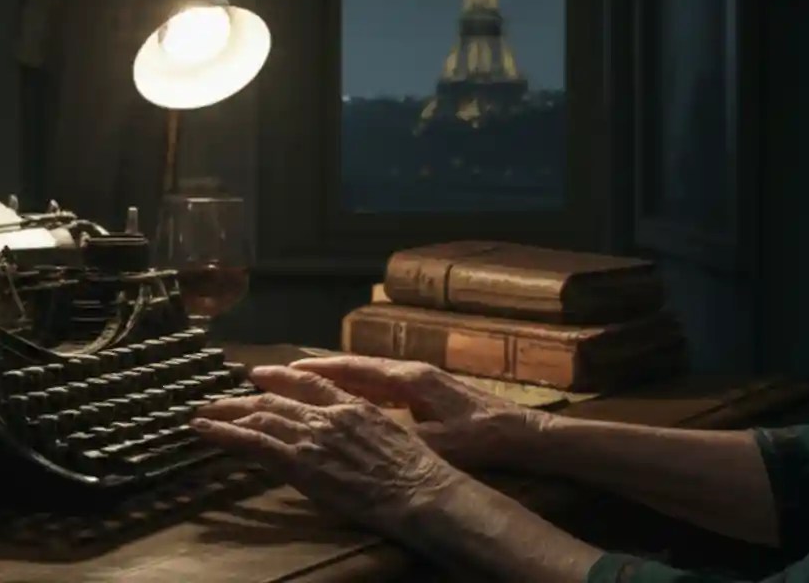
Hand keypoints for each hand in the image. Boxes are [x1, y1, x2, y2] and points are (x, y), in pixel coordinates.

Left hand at [191, 365, 462, 535]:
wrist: (417, 490)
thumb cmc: (415, 472)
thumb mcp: (391, 435)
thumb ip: (361, 426)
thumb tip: (344, 430)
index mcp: (352, 404)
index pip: (308, 383)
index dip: (280, 377)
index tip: (259, 375)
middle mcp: (327, 414)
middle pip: (276, 399)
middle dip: (244, 399)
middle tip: (219, 399)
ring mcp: (312, 436)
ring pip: (260, 416)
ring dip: (226, 414)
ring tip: (202, 415)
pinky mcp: (299, 460)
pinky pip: (254, 441)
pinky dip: (225, 433)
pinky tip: (204, 430)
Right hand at [288, 356, 547, 470]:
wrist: (522, 433)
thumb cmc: (482, 437)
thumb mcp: (440, 442)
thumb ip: (401, 433)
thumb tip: (363, 431)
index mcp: (410, 380)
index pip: (356, 370)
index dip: (320, 369)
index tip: (288, 368)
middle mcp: (411, 372)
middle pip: (358, 366)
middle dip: (322, 369)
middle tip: (286, 372)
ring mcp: (421, 379)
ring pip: (370, 374)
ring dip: (339, 377)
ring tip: (307, 381)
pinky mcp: (429, 389)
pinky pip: (383, 384)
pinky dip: (359, 387)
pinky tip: (349, 397)